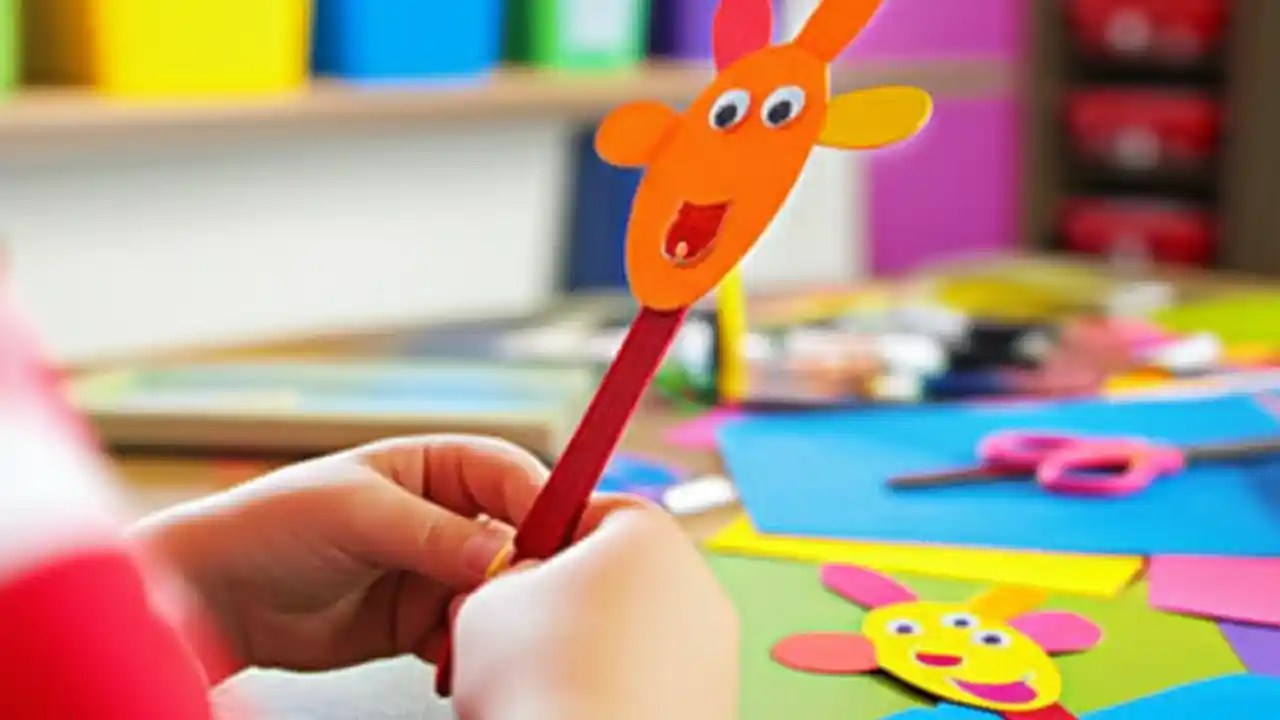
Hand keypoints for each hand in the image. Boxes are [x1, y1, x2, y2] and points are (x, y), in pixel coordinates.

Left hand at [133, 436, 546, 672]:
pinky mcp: (418, 621)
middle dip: (525, 566)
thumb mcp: (358, 515)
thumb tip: (508, 555)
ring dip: (492, 613)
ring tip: (466, 629)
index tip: (565, 534)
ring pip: (495, 592)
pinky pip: (464, 634)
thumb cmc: (274, 526)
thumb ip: (436, 535)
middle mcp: (442, 515)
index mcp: (432, 465)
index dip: (543, 501)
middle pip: (515, 536)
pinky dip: (465, 648)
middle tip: (525, 594)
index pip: (509, 474)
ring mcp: (432, 570)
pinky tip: (448, 659)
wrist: (216, 596)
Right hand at [450, 501, 738, 719]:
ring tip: (544, 685)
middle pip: (619, 575)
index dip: (545, 538)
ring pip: (638, 635)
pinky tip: (578, 711)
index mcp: (647, 534)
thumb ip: (503, 576)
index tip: (515, 569)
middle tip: (519, 634)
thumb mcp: (487, 600)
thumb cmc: (540, 679)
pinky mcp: (715, 704)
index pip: (593, 510)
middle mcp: (696, 583)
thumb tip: (516, 588)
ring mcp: (716, 650)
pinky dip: (619, 693)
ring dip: (594, 651)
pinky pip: (655, 684)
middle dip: (569, 602)